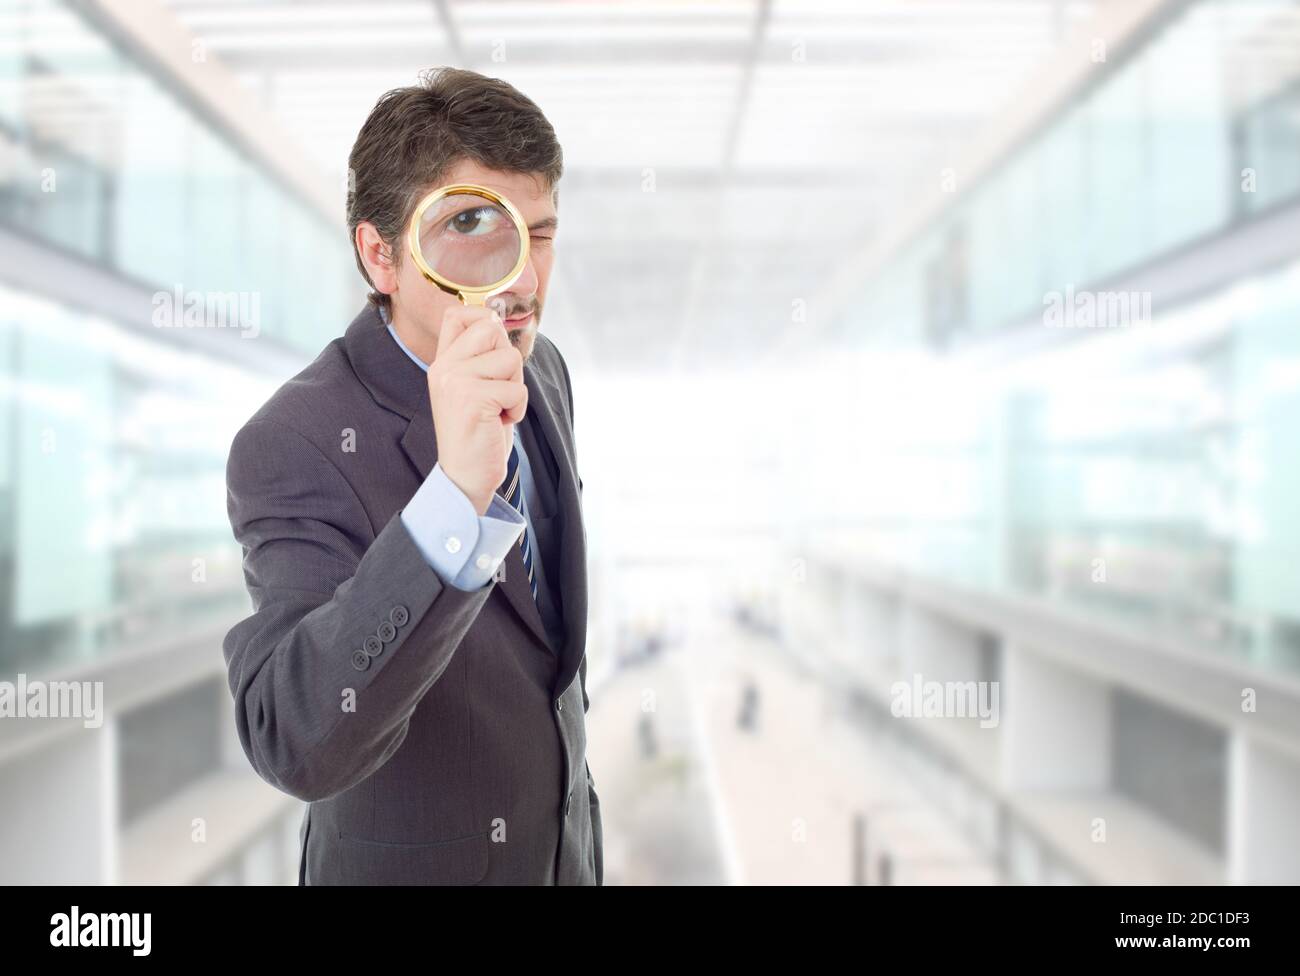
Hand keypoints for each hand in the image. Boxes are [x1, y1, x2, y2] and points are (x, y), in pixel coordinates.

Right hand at [427, 304, 526, 514]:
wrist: (465, 476)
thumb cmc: (477, 433)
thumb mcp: (473, 388)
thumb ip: (479, 357)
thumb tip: (498, 319)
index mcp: (442, 363)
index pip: (456, 314)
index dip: (484, 319)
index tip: (494, 349)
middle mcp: (444, 367)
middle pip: (491, 329)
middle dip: (508, 360)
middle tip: (498, 390)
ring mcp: (455, 381)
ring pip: (510, 358)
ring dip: (514, 387)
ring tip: (496, 409)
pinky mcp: (473, 398)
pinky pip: (517, 388)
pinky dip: (517, 408)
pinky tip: (499, 422)